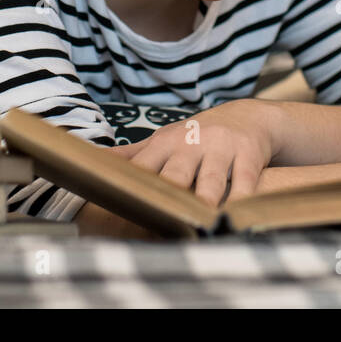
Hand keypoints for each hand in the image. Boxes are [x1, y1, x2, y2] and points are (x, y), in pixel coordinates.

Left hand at [108, 99, 278, 207]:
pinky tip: (237, 217)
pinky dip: (242, 200)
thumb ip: (132, 155)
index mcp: (165, 143)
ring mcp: (220, 148)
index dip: (133, 189)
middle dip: (169, 196)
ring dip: (205, 201)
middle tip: (160, 220)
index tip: (122, 210)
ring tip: (200, 226)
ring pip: (210, 181)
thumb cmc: (197, 135)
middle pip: (175, 175)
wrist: (248, 115)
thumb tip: (92, 161)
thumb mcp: (164, 140)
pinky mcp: (248, 154)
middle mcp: (191, 144)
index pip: (144, 168)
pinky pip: (246, 181)